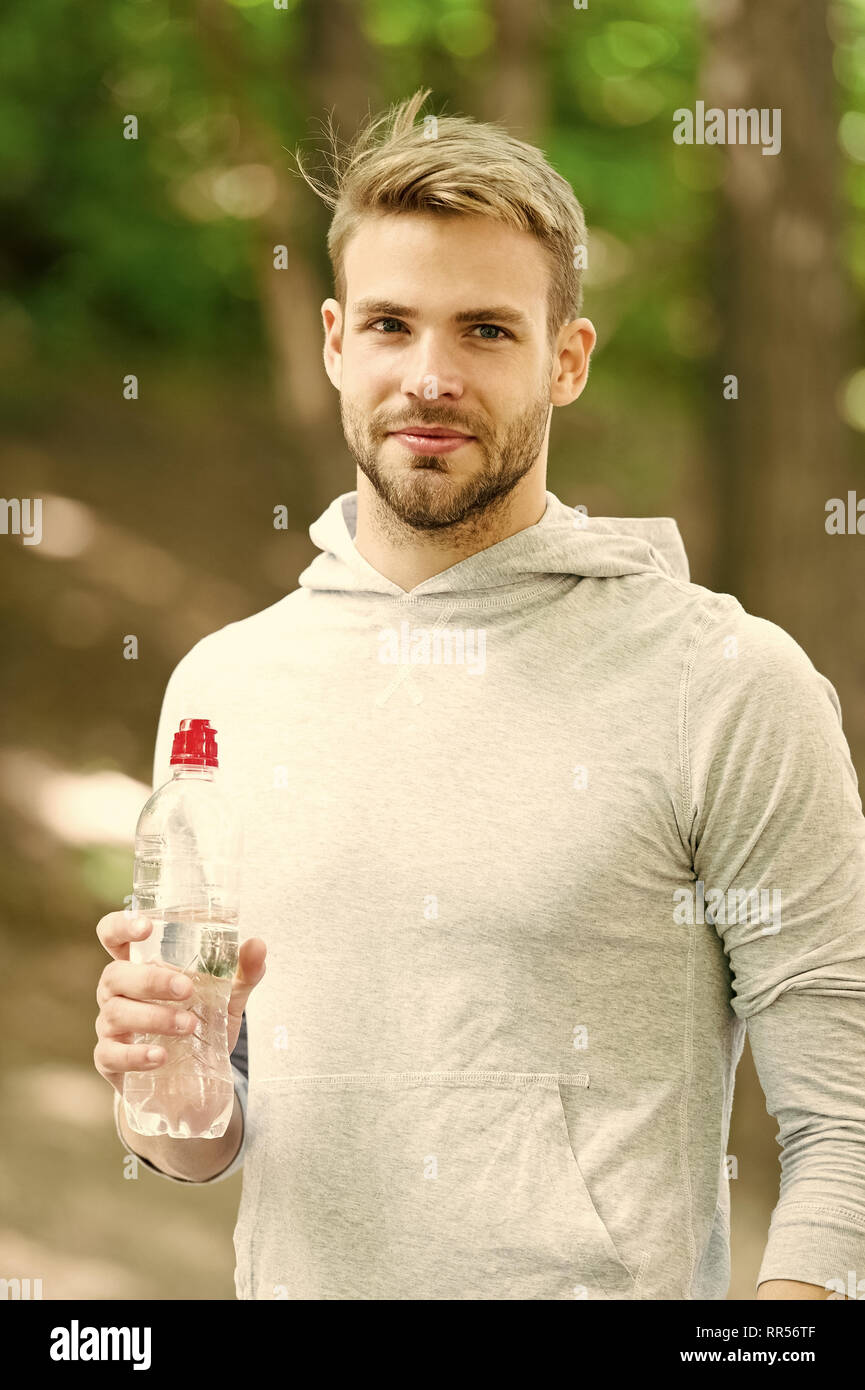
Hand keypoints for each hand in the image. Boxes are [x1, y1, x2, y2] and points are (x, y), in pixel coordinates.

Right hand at [94, 908, 265, 1095]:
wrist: (196, 1079)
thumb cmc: (202, 1024)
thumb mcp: (227, 996)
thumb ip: (243, 971)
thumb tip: (257, 944)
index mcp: (139, 965)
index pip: (113, 935)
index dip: (121, 926)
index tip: (147, 927)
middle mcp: (118, 991)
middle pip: (114, 974)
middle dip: (150, 980)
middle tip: (186, 989)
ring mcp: (109, 1025)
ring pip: (116, 1013)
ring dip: (154, 1017)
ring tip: (189, 1025)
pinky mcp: (109, 1060)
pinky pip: (110, 1054)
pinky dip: (136, 1055)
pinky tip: (160, 1056)